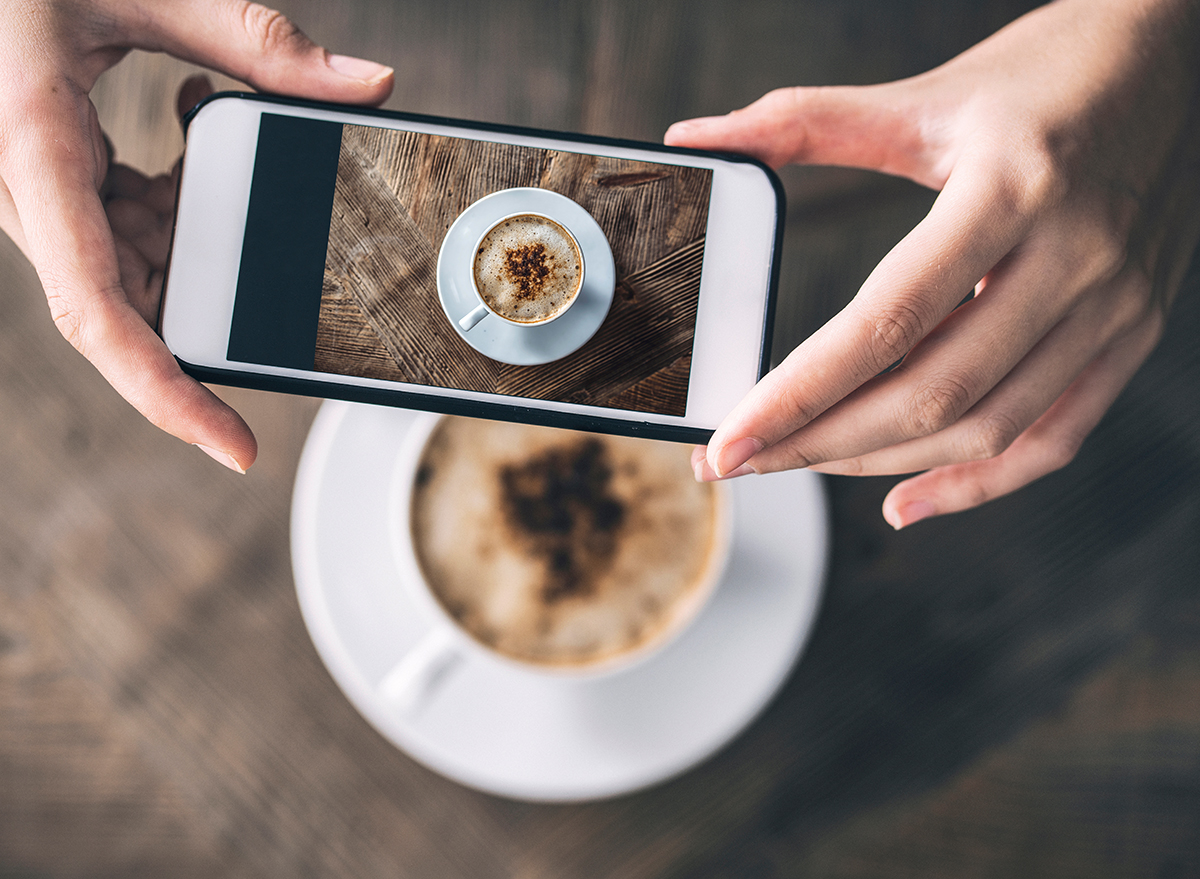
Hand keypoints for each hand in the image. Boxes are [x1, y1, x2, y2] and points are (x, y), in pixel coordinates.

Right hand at [0, 0, 393, 471]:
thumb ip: (253, 39)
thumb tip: (370, 85)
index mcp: (33, 154)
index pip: (99, 313)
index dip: (166, 392)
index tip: (233, 446)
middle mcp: (28, 190)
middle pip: (125, 301)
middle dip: (208, 291)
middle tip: (275, 264)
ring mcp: (38, 190)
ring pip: (131, 262)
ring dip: (195, 225)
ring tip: (205, 131)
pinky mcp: (53, 177)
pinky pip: (121, 224)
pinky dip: (172, 194)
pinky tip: (189, 124)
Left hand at [665, 0, 1199, 525]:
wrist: (1169, 60)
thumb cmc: (1038, 76)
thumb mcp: (922, 96)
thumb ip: (801, 121)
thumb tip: (694, 135)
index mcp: (1009, 189)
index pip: (886, 322)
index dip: (798, 394)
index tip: (729, 442)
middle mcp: (1073, 258)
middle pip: (932, 394)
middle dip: (820, 443)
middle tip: (741, 462)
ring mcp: (1114, 306)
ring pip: (988, 428)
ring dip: (882, 463)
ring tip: (802, 462)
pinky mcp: (1132, 335)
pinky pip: (1053, 440)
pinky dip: (977, 484)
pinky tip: (905, 501)